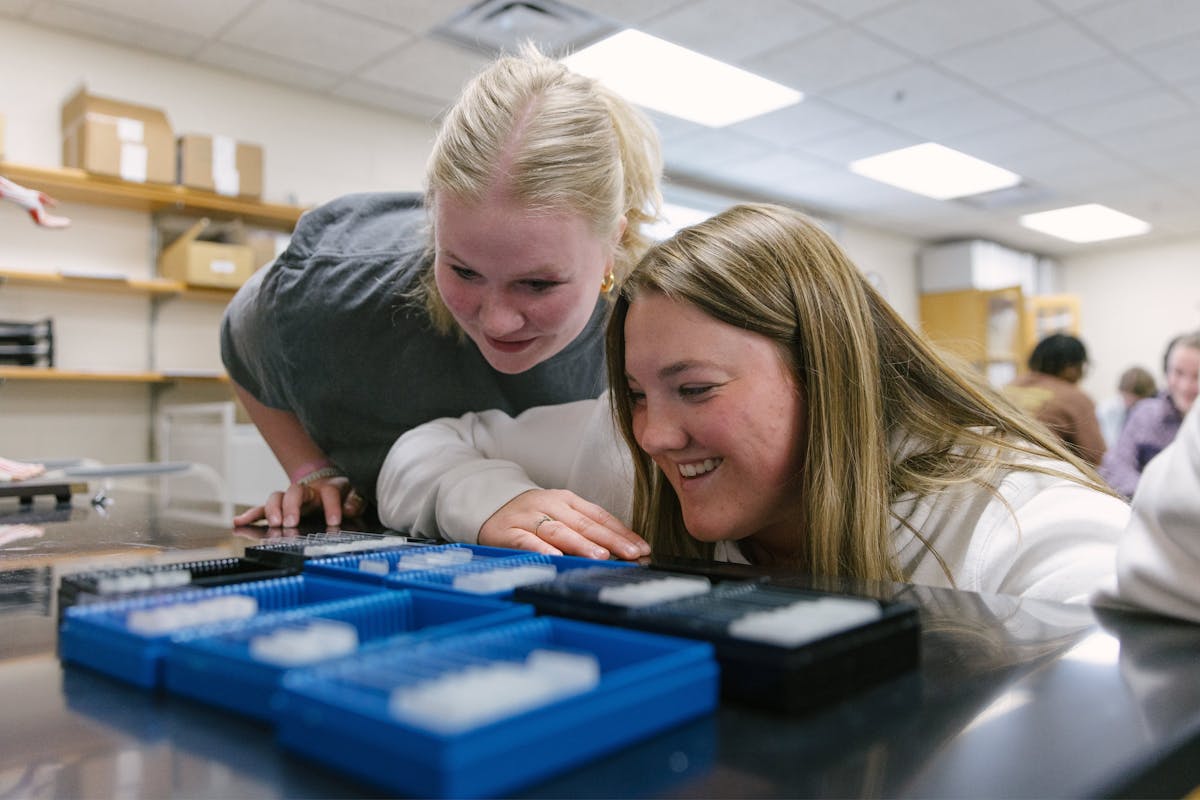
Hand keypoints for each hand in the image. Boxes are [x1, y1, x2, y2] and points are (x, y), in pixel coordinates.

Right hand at [231, 475, 365, 527]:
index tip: (334, 521)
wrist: (327, 486)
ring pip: (277, 497)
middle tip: (291, 522)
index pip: (330, 492)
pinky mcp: (280, 508)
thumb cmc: (341, 494)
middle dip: (292, 506)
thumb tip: (348, 509)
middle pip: (296, 492)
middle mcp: (307, 491)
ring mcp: (291, 498)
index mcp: (328, 488)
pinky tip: (239, 522)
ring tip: (273, 523)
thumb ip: (355, 501)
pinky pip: (262, 510)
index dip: (333, 505)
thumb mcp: (353, 496)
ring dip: (272, 510)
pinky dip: (251, 515)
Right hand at [478, 489, 649, 560]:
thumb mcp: (560, 516)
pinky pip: (527, 541)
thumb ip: (586, 530)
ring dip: (582, 544)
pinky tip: (557, 557)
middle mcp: (550, 505)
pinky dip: (542, 549)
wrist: (487, 505)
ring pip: (559, 531)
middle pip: (585, 524)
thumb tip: (621, 551)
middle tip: (632, 554)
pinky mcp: (508, 531)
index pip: (600, 516)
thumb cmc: (531, 516)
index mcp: (566, 500)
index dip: (622, 532)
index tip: (642, 548)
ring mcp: (529, 517)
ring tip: (601, 556)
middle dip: (611, 541)